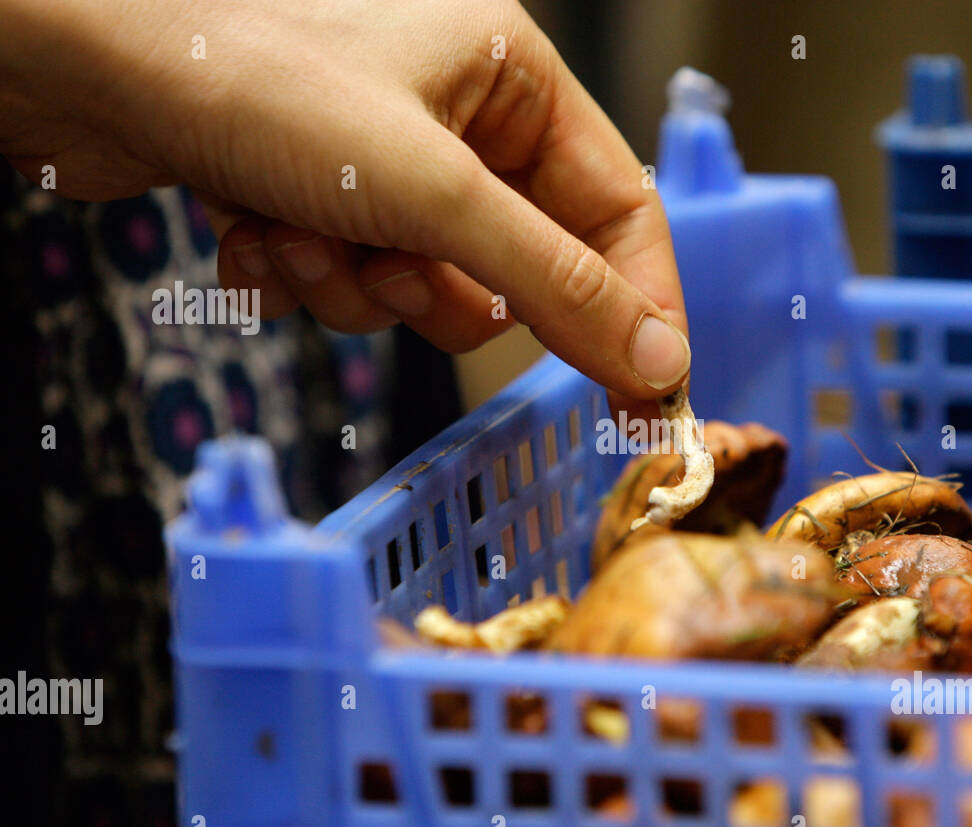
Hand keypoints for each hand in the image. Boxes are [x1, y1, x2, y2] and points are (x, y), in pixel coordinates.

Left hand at [0, 0, 690, 418]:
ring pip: (427, 285)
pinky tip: (252, 223)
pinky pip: (357, 282)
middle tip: (394, 268)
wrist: (75, 50)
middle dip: (442, 288)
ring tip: (300, 228)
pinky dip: (308, 276)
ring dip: (361, 284)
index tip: (651, 396)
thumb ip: (557, 283)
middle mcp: (457, 113)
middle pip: (516, 262)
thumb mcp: (433, 190)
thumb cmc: (249, 66)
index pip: (619, 212)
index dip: (638, 308)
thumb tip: (660, 360)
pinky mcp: (319, 192)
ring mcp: (383, 155)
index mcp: (512, 77)